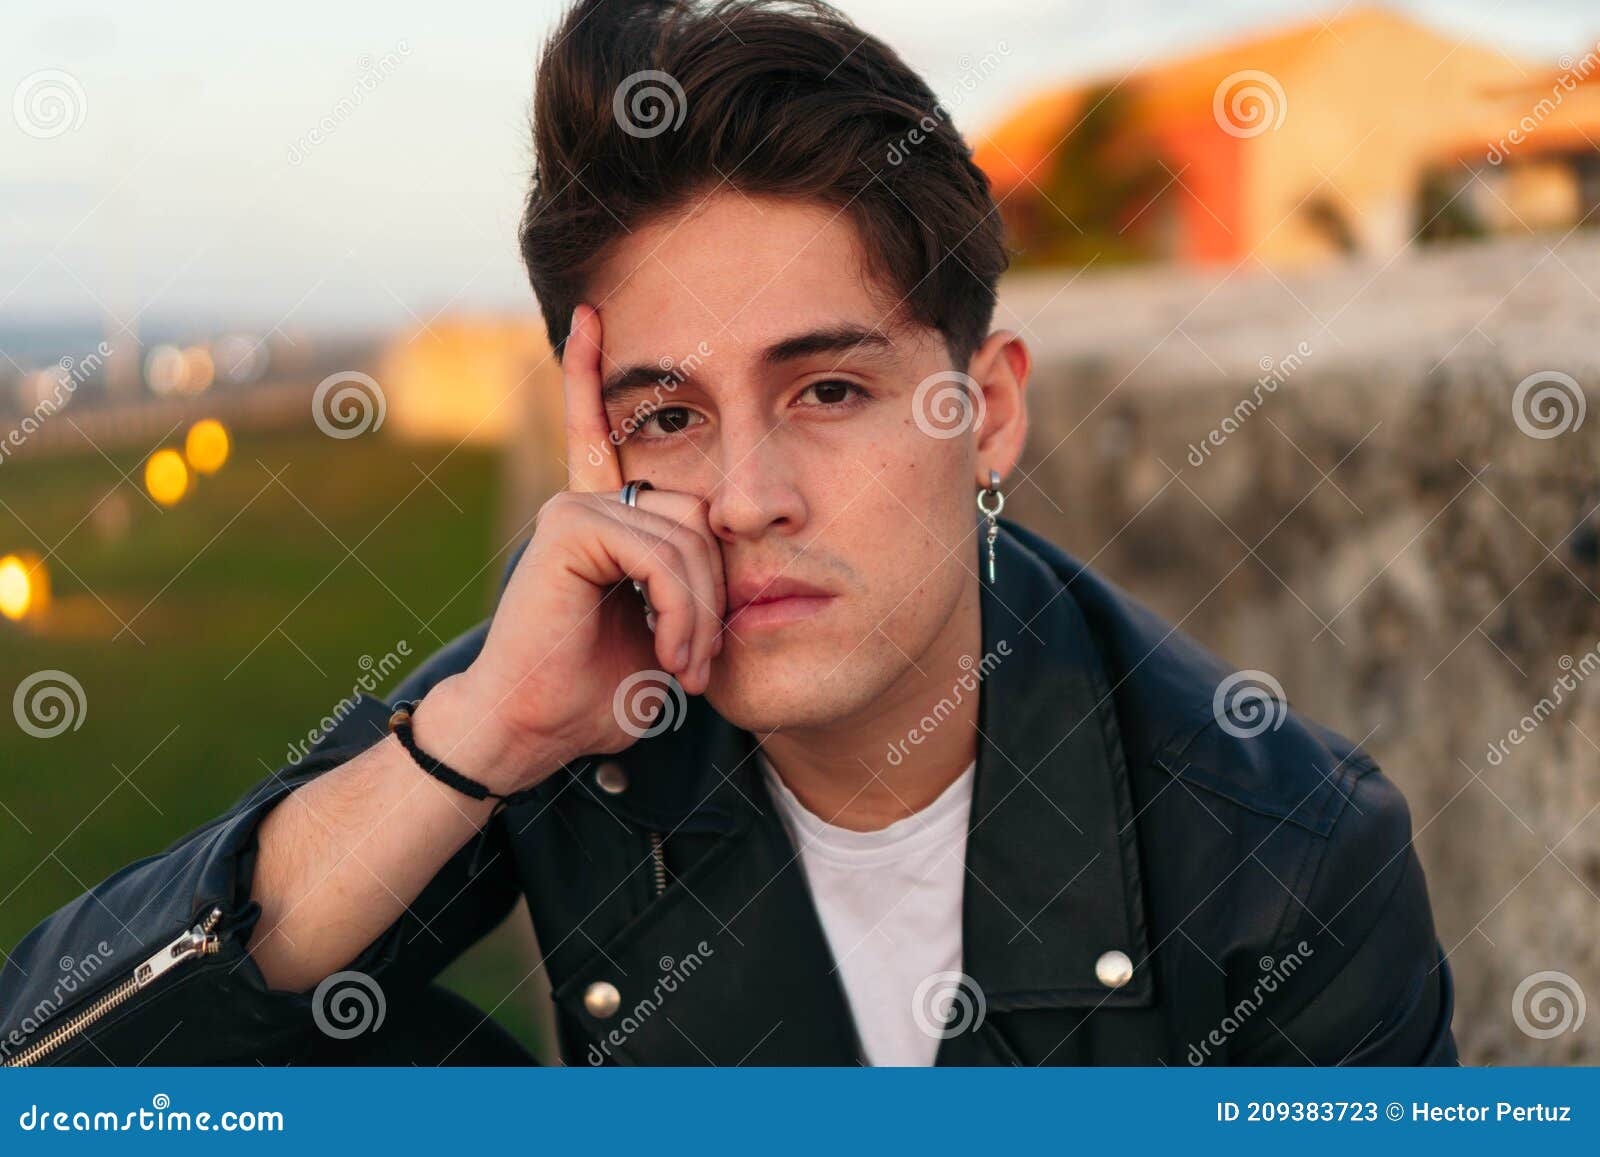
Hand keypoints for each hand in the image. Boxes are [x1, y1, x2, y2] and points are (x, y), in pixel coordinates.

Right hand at [417, 304, 725, 792]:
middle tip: (701, 663)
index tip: (588, 313)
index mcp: (601, 521)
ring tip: (685, 667)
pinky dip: (678, 608)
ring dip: (700, 614)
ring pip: (688, 538)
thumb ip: (687, 587)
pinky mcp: (568, 526)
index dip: (590, 375)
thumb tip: (728, 548)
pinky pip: (661, 553)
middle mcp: (585, 502)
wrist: (531, 731)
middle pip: (699, 514)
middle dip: (714, 594)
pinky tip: (667, 649)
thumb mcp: (663, 636)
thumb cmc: (596, 693)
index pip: (601, 433)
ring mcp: (574, 507)